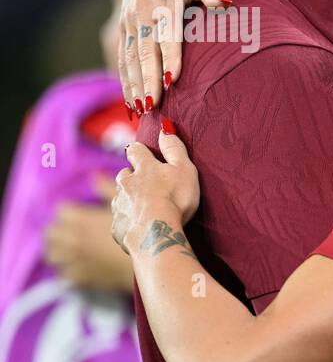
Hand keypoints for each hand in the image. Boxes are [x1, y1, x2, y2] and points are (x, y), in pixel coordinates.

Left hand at [43, 174, 133, 291]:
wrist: (155, 256)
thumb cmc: (144, 226)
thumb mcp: (127, 202)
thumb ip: (106, 189)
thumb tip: (95, 175)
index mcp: (81, 219)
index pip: (62, 212)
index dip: (71, 212)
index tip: (81, 216)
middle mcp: (73, 239)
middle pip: (51, 233)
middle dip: (60, 232)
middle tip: (72, 234)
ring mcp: (76, 259)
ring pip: (53, 255)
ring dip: (59, 251)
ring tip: (70, 252)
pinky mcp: (84, 276)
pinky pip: (66, 274)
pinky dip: (70, 270)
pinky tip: (81, 267)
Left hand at [111, 131, 200, 253]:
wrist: (156, 233)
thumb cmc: (175, 199)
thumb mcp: (185, 169)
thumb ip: (175, 149)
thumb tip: (165, 128)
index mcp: (143, 168)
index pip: (135, 151)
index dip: (139, 151)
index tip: (142, 152)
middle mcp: (126, 184)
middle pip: (124, 175)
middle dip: (132, 178)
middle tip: (146, 185)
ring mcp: (119, 205)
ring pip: (120, 197)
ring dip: (129, 199)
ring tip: (144, 208)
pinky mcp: (117, 226)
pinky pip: (121, 221)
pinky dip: (128, 220)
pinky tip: (139, 227)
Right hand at [118, 0, 228, 112]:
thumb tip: (226, 3)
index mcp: (163, 2)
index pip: (167, 34)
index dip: (170, 57)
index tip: (172, 81)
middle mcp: (142, 13)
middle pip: (144, 52)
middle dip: (147, 80)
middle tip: (153, 107)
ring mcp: (130, 20)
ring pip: (129, 58)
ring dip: (133, 85)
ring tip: (139, 111)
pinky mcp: (124, 25)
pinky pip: (122, 56)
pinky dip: (125, 79)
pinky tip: (130, 101)